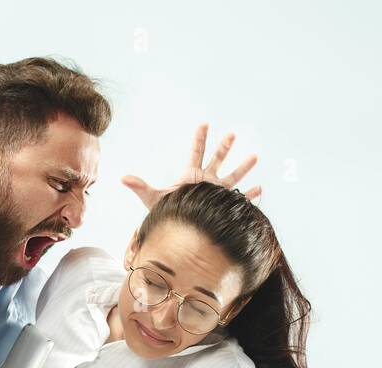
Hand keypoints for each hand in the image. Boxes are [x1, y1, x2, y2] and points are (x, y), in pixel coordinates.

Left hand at [122, 122, 260, 209]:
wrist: (179, 229)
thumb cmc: (167, 212)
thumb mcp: (152, 199)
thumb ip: (140, 187)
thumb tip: (121, 178)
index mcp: (190, 175)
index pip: (195, 152)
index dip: (199, 138)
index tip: (204, 123)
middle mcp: (206, 180)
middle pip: (216, 159)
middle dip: (224, 147)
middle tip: (231, 134)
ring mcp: (217, 191)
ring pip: (232, 176)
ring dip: (243, 166)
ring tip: (255, 156)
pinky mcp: (224, 205)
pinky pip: (239, 199)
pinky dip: (249, 195)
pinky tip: (259, 188)